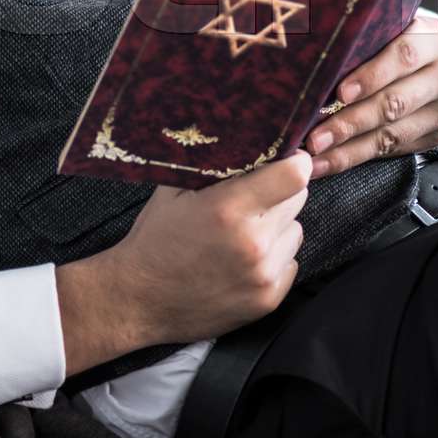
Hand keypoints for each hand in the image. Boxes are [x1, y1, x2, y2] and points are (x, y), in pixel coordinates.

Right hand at [57, 150, 311, 372]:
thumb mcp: (175, 191)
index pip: (294, 174)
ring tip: (245, 233)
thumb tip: (246, 138)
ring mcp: (262, 274)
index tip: (288, 159)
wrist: (139, 300)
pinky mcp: (268, 299)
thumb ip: (214, 166)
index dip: (294, 162)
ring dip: (278, 227)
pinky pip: (290, 262)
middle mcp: (252, 242)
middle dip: (282, 192)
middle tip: (255, 197)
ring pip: (296, 231)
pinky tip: (245, 260)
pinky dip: (275, 258)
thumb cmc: (155, 239)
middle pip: (298, 199)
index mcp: (228, 209)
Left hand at [303, 13, 437, 179]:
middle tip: (315, 137)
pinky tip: (331, 161)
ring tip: (316, 157)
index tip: (340, 93)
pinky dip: (358, 157)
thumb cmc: (407, 41)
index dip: (371, 76)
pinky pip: (394, 150)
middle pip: (396, 103)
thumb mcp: (395, 28)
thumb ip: (366, 39)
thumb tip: (316, 54)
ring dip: (349, 150)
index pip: (404, 56)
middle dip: (350, 123)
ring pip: (393, 134)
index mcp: (436, 40)